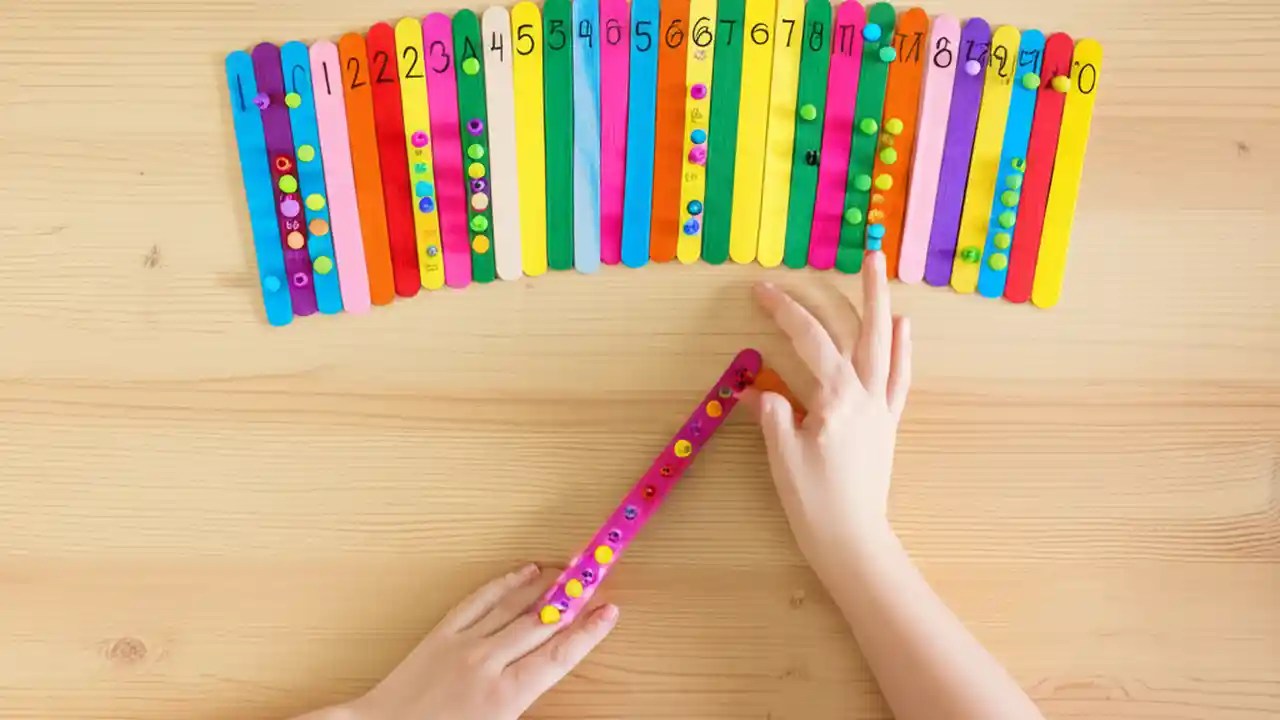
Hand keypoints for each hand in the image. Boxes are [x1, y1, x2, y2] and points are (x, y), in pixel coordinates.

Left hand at [299, 564, 617, 719]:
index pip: (560, 655)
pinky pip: (480, 600)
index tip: (610, 611)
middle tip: (599, 578)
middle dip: (576, 600)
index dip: (589, 632)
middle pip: (544, 624)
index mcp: (506, 696)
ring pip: (515, 606)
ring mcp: (464, 644)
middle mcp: (489, 664)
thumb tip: (550, 675)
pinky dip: (504, 583)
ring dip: (546, 586)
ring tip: (570, 568)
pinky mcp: (441, 633)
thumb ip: (525, 702)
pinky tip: (523, 573)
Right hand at [746, 251, 910, 577]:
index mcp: (836, 399)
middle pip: (864, 331)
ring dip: (884, 308)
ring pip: (885, 347)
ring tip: (883, 276)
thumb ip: (773, 415)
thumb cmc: (813, 502)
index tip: (761, 289)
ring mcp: (880, 408)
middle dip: (863, 290)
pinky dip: (902, 349)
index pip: (809, 341)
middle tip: (867, 252)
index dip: (784, 311)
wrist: (853, 540)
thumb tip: (758, 390)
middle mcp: (865, 395)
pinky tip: (903, 329)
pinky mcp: (887, 424)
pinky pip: (899, 378)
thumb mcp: (782, 457)